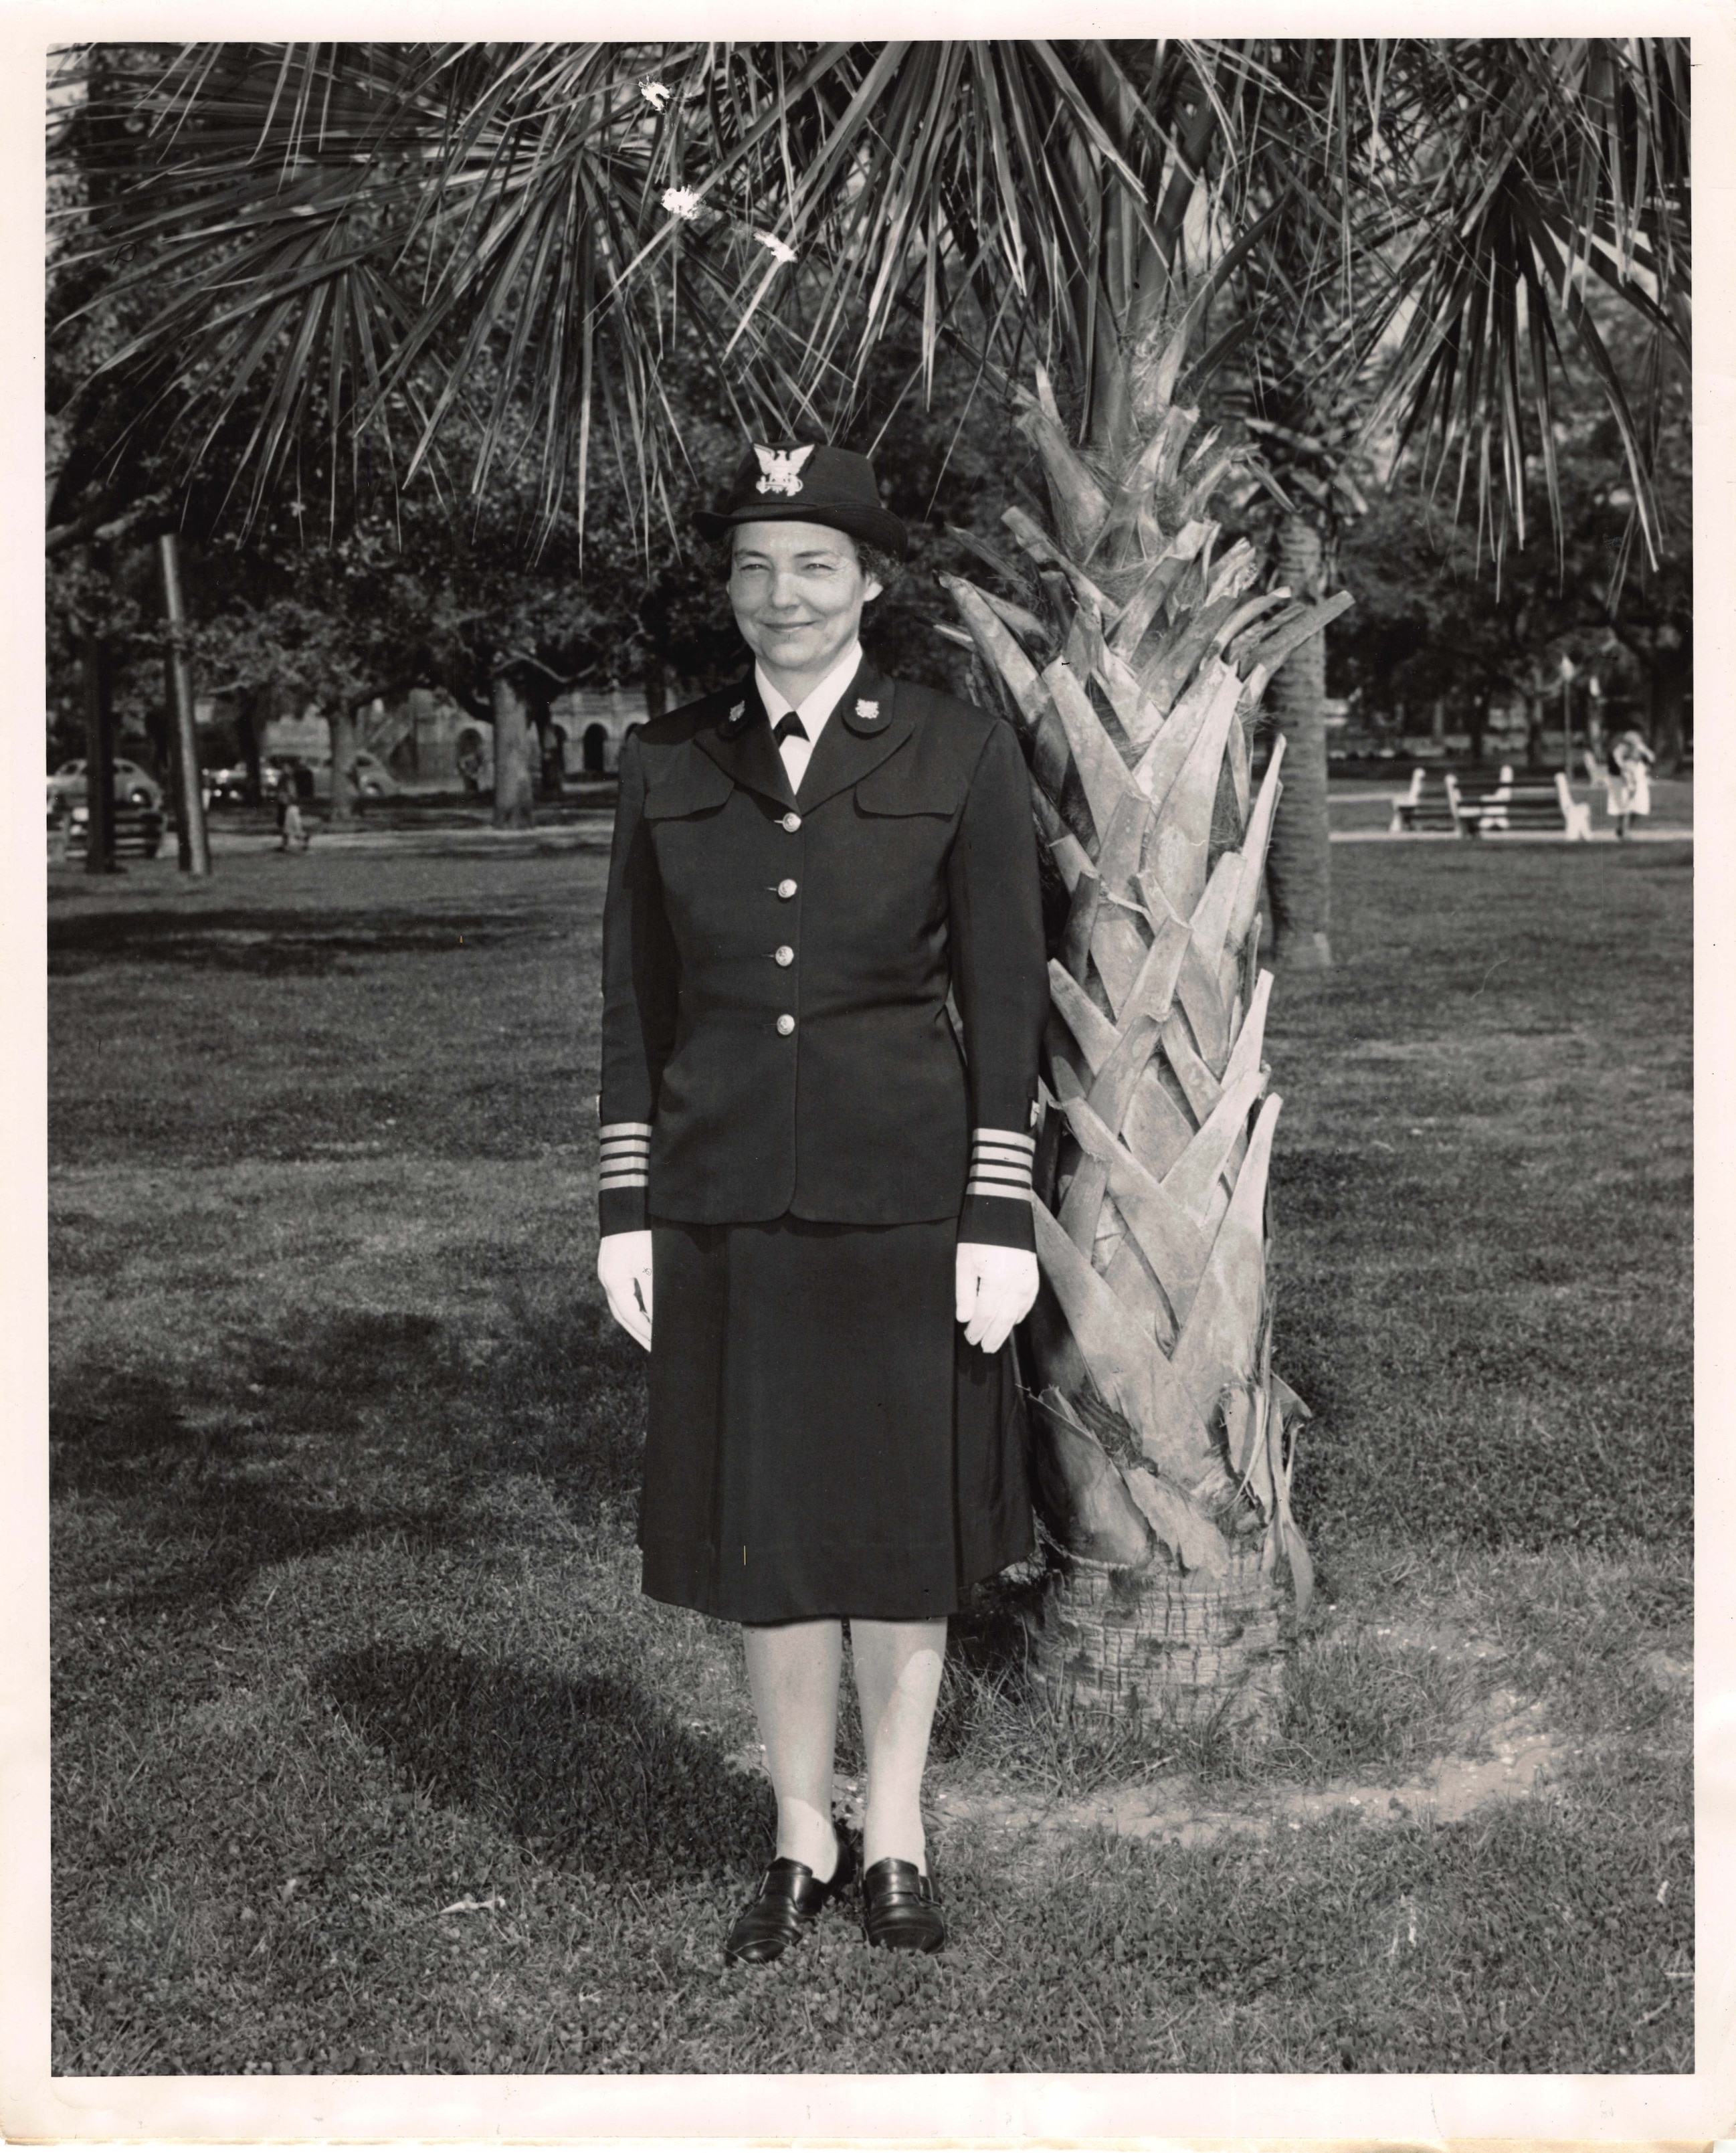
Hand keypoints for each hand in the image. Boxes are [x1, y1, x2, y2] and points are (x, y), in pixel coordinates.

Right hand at [598, 1229, 653, 1350]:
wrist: (628, 1203)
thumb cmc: (640, 1232)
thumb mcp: (649, 1264)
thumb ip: (652, 1293)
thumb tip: (658, 1319)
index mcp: (614, 1281)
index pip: (630, 1315)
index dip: (644, 1331)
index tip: (657, 1345)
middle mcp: (607, 1279)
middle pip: (622, 1314)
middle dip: (638, 1331)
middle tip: (653, 1348)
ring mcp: (608, 1272)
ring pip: (621, 1304)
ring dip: (635, 1319)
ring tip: (651, 1333)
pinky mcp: (614, 1265)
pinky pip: (623, 1292)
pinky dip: (634, 1304)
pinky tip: (645, 1309)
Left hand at [956, 1242, 1038, 1355]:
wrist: (1003, 1210)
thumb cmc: (980, 1234)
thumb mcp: (965, 1262)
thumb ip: (965, 1293)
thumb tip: (965, 1318)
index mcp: (997, 1281)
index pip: (986, 1316)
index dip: (977, 1330)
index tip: (969, 1338)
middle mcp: (1016, 1284)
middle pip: (1004, 1320)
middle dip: (993, 1336)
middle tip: (984, 1348)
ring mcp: (1028, 1280)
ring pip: (1017, 1313)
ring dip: (1005, 1329)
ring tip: (995, 1340)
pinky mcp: (1033, 1275)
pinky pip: (1028, 1302)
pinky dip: (1019, 1314)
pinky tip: (1012, 1320)